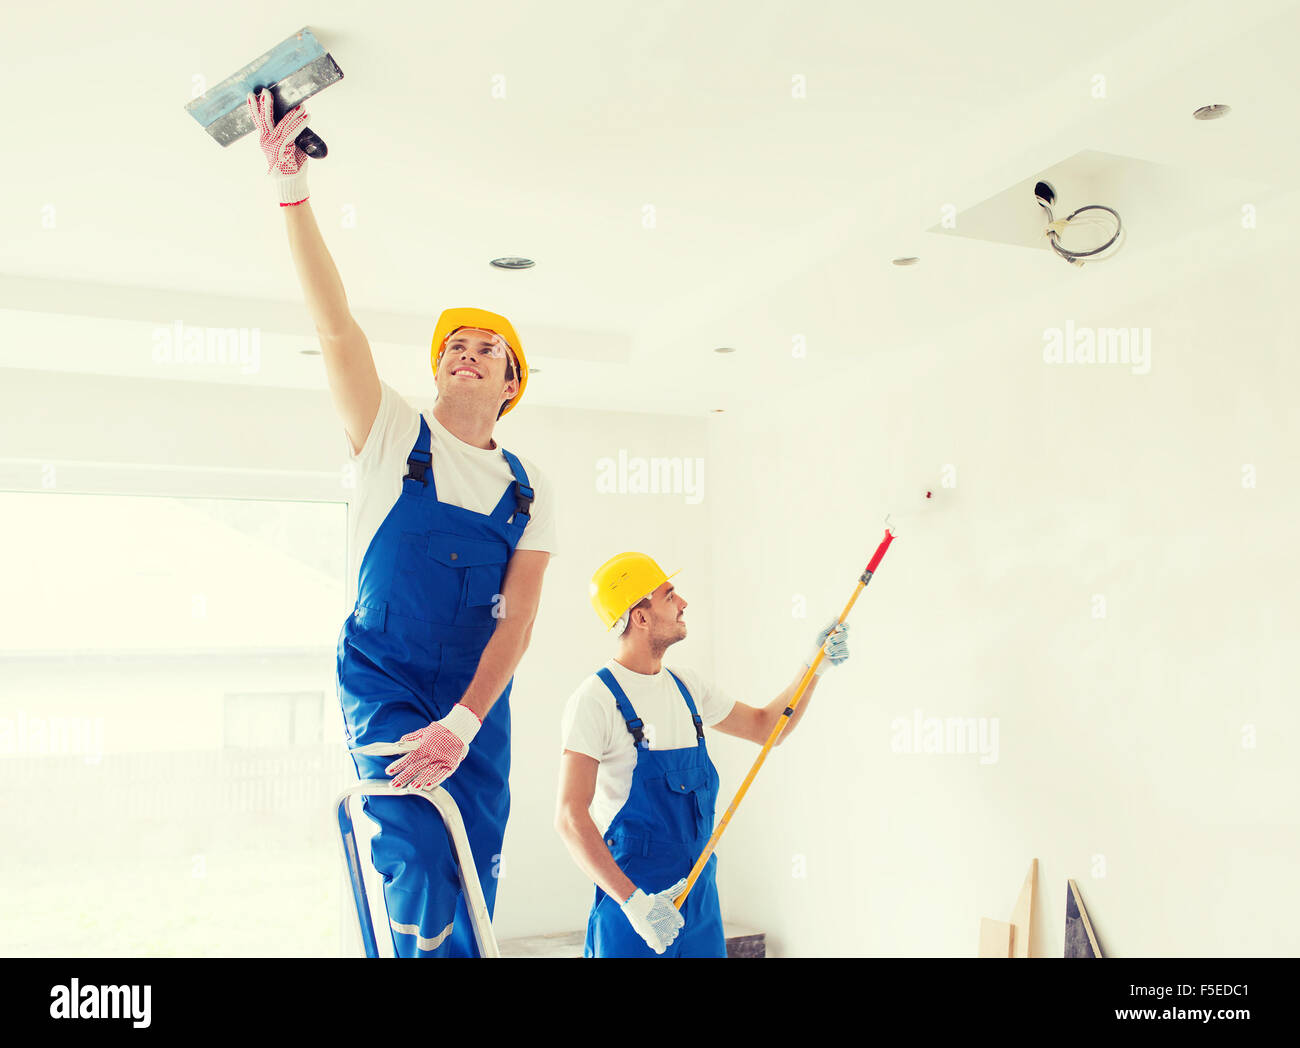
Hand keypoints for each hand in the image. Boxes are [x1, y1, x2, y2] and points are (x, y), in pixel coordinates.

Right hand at [245, 90, 309, 204]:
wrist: (291, 183)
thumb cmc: (291, 166)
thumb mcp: (287, 147)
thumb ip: (287, 135)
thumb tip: (294, 121)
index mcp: (265, 140)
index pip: (259, 121)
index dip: (255, 108)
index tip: (253, 95)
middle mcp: (266, 142)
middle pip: (265, 120)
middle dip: (266, 105)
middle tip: (266, 92)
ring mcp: (273, 146)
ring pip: (281, 125)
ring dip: (293, 114)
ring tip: (301, 105)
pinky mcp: (282, 150)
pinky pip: (291, 133)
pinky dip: (300, 123)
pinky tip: (307, 116)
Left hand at [385, 703, 480, 789]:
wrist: (458, 728)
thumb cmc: (439, 731)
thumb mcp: (423, 732)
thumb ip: (411, 738)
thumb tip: (399, 742)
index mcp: (422, 747)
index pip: (408, 758)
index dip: (398, 765)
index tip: (389, 772)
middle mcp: (430, 754)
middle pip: (415, 767)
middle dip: (404, 777)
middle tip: (394, 786)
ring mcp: (441, 760)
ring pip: (428, 772)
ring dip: (419, 780)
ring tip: (411, 788)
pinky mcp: (450, 764)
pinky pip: (443, 774)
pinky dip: (436, 780)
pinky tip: (428, 786)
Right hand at [620, 877, 687, 953]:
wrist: (639, 907)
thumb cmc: (652, 900)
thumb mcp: (666, 894)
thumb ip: (677, 890)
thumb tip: (685, 881)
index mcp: (678, 919)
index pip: (680, 924)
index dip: (673, 921)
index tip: (665, 918)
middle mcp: (674, 929)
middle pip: (674, 933)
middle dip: (667, 929)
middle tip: (657, 923)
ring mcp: (666, 937)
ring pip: (668, 940)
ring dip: (662, 937)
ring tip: (653, 929)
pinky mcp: (658, 943)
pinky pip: (661, 949)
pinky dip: (658, 946)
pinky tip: (653, 939)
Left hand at [807, 619, 848, 675]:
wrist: (813, 661)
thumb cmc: (816, 646)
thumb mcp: (821, 635)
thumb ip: (828, 626)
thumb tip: (836, 616)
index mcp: (836, 633)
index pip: (845, 627)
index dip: (844, 626)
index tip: (838, 627)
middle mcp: (841, 640)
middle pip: (845, 635)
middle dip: (836, 638)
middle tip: (828, 641)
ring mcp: (843, 648)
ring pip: (844, 645)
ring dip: (833, 648)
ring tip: (825, 651)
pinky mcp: (844, 656)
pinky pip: (844, 653)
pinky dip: (836, 654)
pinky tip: (829, 656)